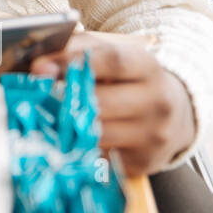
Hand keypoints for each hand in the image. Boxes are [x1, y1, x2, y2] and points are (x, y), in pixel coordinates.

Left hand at [29, 34, 195, 175]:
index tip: (40, 67)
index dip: (72, 62)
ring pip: (97, 133)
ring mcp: (152, 136)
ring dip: (66, 125)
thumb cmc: (132, 79)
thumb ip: (79, 49)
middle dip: (64, 98)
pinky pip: (100, 156)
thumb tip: (41, 61)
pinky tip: (66, 137)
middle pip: (101, 101)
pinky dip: (79, 146)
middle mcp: (157, 103)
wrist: (177, 114)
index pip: (112, 61)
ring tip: (45, 115)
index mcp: (149, 68)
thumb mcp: (114, 55)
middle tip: (35, 95)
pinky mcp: (142, 162)